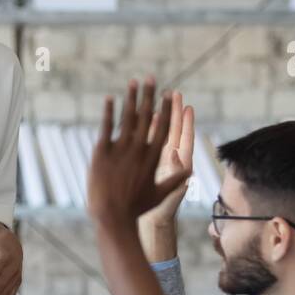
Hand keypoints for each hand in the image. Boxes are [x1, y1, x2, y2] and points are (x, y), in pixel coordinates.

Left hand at [86, 79, 187, 232]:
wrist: (112, 217)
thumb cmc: (137, 208)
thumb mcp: (160, 195)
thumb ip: (176, 181)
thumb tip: (191, 173)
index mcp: (154, 157)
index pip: (163, 127)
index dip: (166, 109)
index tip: (169, 94)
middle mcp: (139, 149)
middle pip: (146, 116)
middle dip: (149, 96)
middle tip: (151, 78)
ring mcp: (120, 150)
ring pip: (127, 118)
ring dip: (131, 98)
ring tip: (133, 82)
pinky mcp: (102, 153)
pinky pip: (107, 127)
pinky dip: (109, 112)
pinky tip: (111, 98)